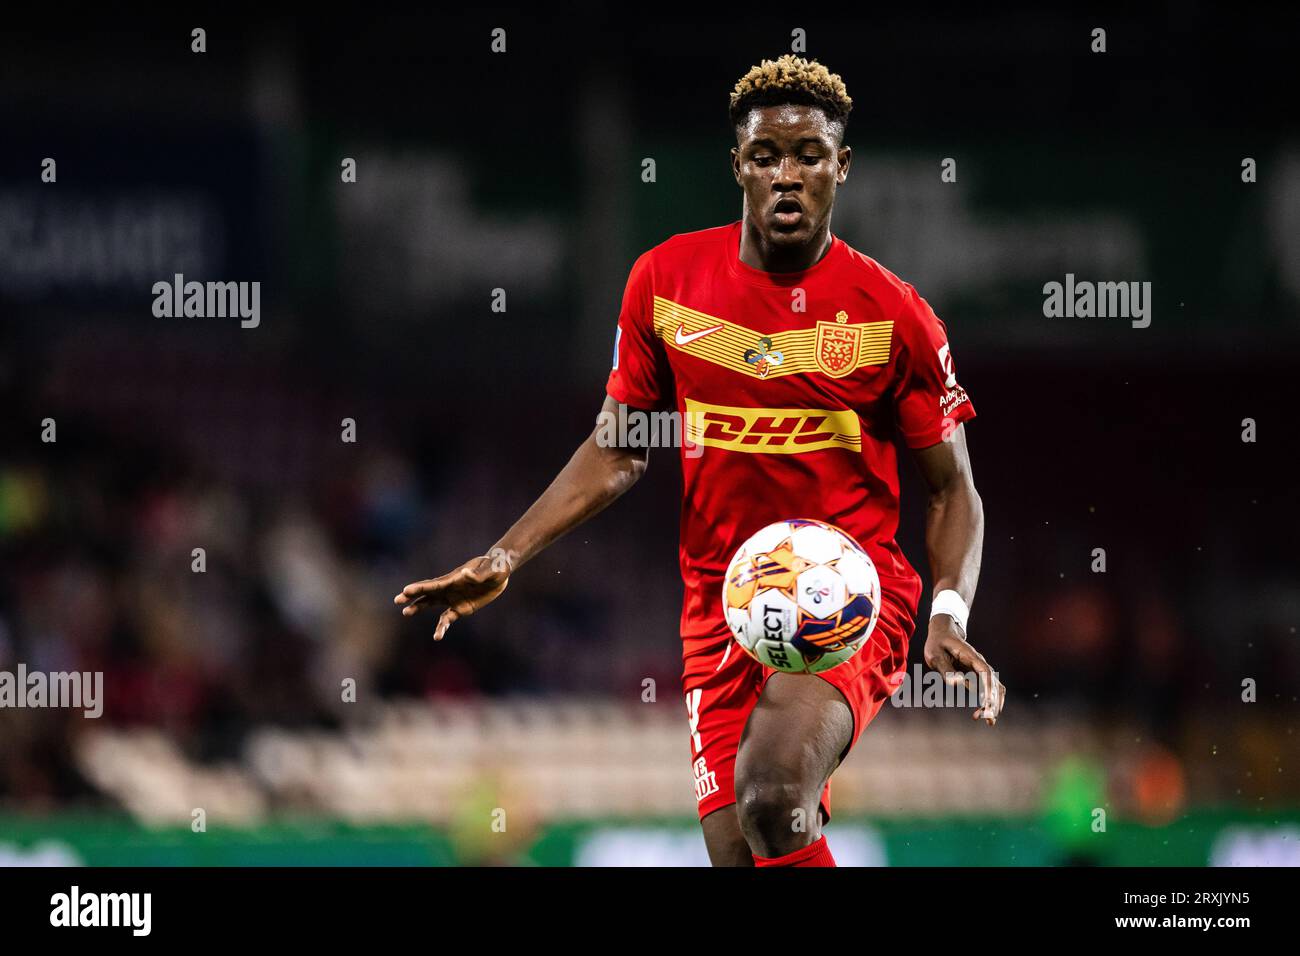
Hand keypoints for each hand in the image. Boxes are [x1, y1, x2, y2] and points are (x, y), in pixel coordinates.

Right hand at [393, 549, 512, 640]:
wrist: (500, 572)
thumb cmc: (496, 567)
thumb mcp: (491, 570)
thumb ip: (478, 573)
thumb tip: (465, 574)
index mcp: (455, 578)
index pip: (434, 584)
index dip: (420, 587)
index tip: (406, 590)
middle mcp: (450, 588)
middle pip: (427, 592)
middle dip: (412, 596)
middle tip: (397, 600)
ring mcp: (453, 598)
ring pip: (432, 603)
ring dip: (419, 607)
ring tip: (405, 612)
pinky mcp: (461, 608)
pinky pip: (447, 618)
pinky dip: (441, 627)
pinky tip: (437, 636)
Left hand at [922, 615, 1005, 725]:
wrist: (942, 634)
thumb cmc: (937, 644)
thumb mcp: (934, 655)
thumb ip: (946, 669)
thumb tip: (959, 683)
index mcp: (971, 656)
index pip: (985, 672)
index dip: (988, 688)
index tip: (987, 704)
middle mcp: (980, 663)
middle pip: (994, 683)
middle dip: (993, 702)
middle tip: (987, 719)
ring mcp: (980, 669)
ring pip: (995, 688)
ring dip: (993, 704)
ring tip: (987, 721)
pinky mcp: (977, 675)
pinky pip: (988, 690)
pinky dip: (988, 702)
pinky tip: (981, 713)